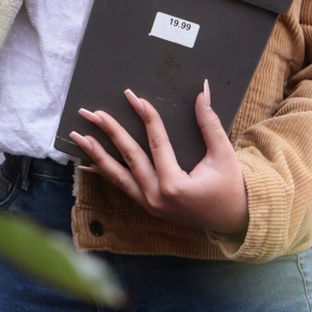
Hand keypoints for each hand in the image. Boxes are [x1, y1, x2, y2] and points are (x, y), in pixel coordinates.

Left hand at [69, 80, 249, 238]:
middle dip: (110, 132)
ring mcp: (149, 204)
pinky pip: (121, 187)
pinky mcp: (147, 206)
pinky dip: (103, 173)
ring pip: (117, 176)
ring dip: (96, 154)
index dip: (146, 118)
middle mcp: (156, 197)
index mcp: (175, 185)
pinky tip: (84, 162)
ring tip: (78, 135)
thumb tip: (201, 91)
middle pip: (129, 157)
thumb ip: (209, 123)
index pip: (157, 144)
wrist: (233, 220)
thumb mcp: (223, 154)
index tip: (134, 97)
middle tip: (93, 112)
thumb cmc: (230, 186)